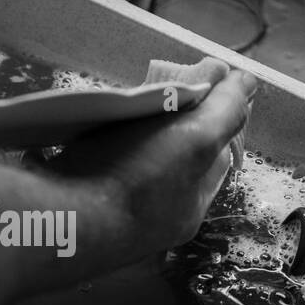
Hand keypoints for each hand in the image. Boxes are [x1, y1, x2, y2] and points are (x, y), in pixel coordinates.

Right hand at [43, 60, 258, 256]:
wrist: (56, 221)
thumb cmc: (135, 181)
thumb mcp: (195, 140)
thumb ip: (225, 112)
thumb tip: (248, 83)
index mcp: (186, 209)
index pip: (210, 157)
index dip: (210, 118)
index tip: (197, 85)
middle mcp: (147, 218)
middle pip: (162, 159)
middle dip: (157, 124)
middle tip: (148, 90)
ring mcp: (103, 214)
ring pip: (116, 164)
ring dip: (114, 134)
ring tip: (110, 107)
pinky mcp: (63, 206)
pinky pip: (72, 170)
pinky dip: (70, 148)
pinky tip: (63, 133)